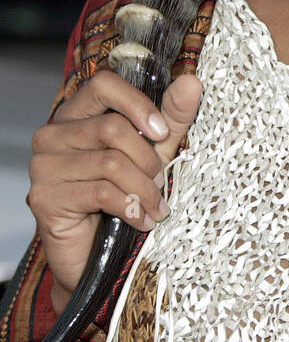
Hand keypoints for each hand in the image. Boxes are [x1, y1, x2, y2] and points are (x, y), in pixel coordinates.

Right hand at [27, 70, 202, 315]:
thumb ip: (171, 118)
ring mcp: (43, 166)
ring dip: (144, 189)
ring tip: (155, 206)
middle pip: (111, 128)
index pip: (103, 84)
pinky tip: (141, 221)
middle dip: (148, 160)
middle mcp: (52, 135)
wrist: (97, 258)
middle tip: (161, 183)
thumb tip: (192, 82)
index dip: (137, 104)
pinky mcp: (43, 197)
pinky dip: (131, 208)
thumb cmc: (123, 197)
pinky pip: (100, 192)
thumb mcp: (154, 153)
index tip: (161, 132)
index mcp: (76, 115)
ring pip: (110, 163)